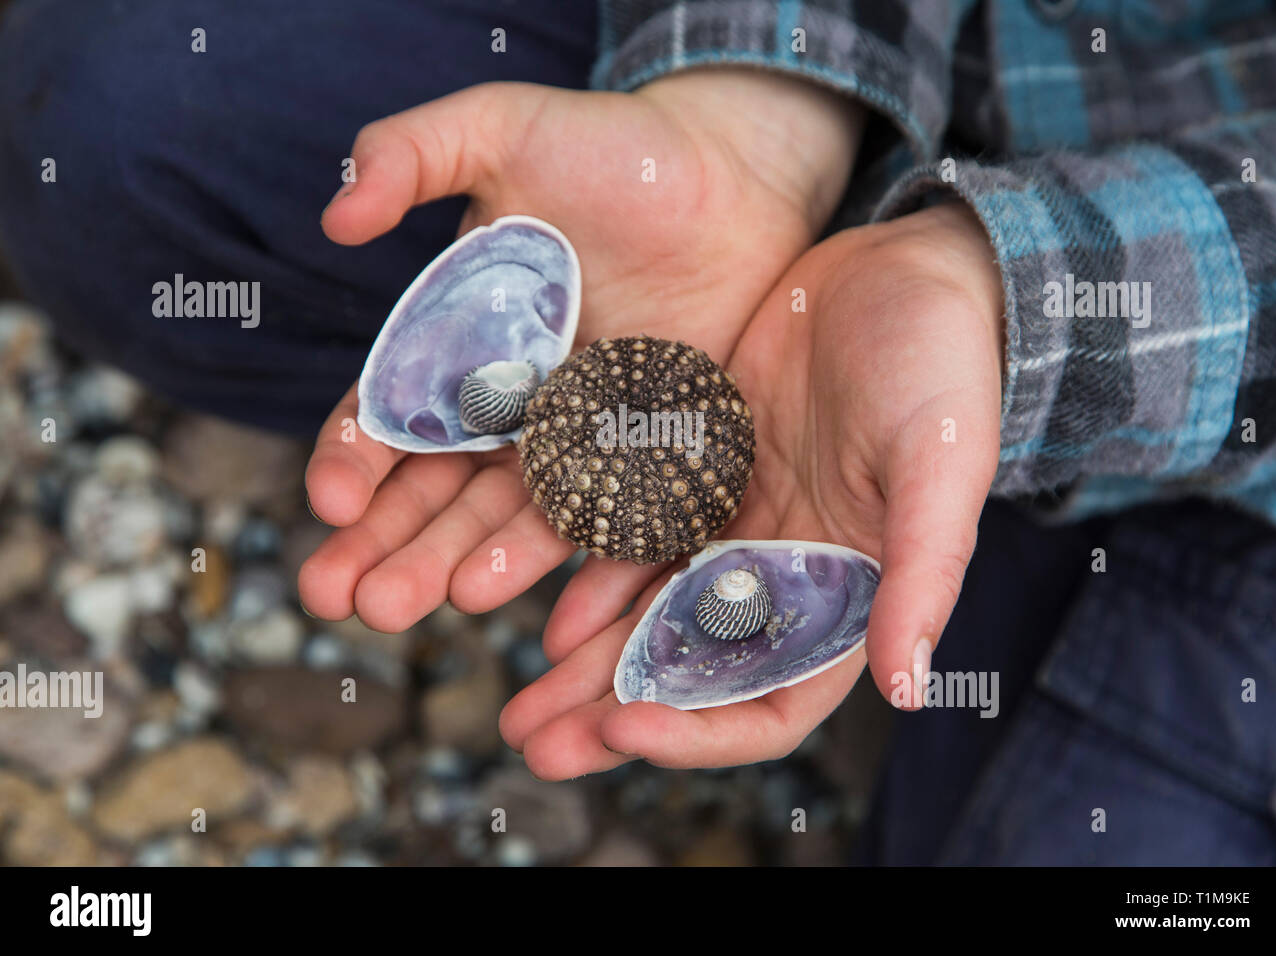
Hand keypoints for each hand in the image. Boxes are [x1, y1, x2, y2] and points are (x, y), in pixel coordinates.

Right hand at [299, 71, 863, 628]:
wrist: (730, 177)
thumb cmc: (610, 148)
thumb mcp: (501, 127)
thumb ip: (412, 154)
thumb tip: (336, 215)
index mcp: (458, 342)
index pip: (389, 414)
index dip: (354, 457)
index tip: (331, 499)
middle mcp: (508, 405)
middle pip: (434, 488)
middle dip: (384, 542)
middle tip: (342, 598)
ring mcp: (576, 439)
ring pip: (503, 518)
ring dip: (450, 565)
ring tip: (400, 610)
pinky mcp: (643, 457)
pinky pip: (600, 520)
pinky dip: (561, 564)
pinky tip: (514, 600)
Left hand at [501, 202, 1005, 777]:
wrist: (904, 272)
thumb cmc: (943, 366)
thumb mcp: (941, 463)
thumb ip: (924, 572)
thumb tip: (908, 691)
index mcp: (844, 596)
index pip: (769, 700)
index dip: (700, 729)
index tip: (624, 729)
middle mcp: (779, 577)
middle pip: (687, 672)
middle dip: (611, 713)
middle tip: (533, 744)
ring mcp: (730, 525)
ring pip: (643, 614)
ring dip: (581, 663)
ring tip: (514, 706)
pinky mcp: (692, 471)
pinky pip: (627, 535)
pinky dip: (582, 572)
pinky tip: (530, 596)